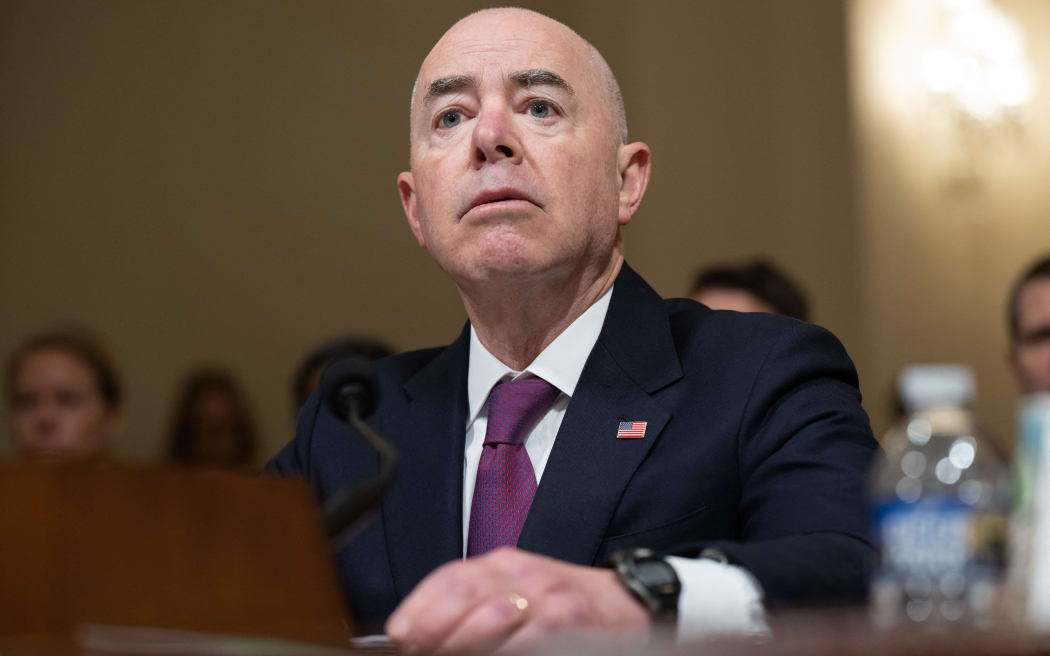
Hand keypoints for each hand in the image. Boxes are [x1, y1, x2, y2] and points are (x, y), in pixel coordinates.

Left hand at [385, 547, 650, 653]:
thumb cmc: (566, 608)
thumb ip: (475, 605)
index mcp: (504, 564)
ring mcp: (545, 598)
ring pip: (485, 620)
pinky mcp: (564, 622)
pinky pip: (520, 642)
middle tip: (414, 649)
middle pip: (461, 596)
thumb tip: (421, 634)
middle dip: (431, 629)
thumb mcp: (518, 593)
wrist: (629, 606)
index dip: (419, 606)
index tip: (399, 633)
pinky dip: (497, 652)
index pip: (450, 577)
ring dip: (456, 644)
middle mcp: (522, 574)